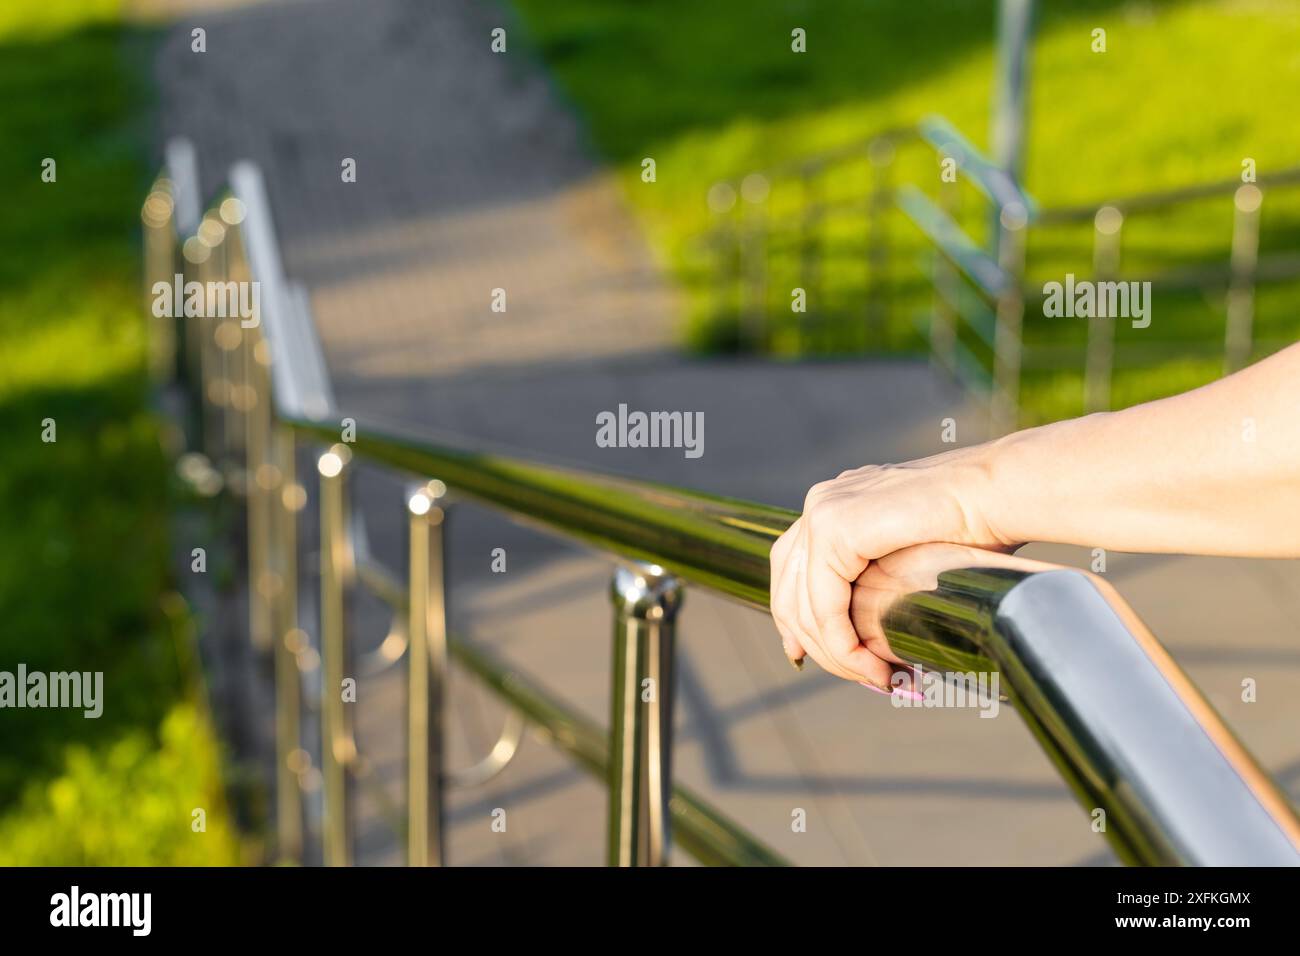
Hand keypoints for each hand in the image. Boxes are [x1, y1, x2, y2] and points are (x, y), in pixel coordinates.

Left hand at [769, 449, 1013, 685]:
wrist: (997, 493)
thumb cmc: (976, 524)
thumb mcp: (912, 552)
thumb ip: (881, 573)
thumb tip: (873, 618)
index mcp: (835, 503)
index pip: (791, 566)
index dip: (792, 617)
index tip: (801, 656)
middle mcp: (821, 503)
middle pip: (788, 587)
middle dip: (812, 642)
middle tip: (856, 675)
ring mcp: (823, 511)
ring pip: (803, 603)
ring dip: (836, 652)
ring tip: (877, 678)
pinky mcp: (835, 528)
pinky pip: (824, 604)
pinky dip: (842, 643)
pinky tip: (871, 665)